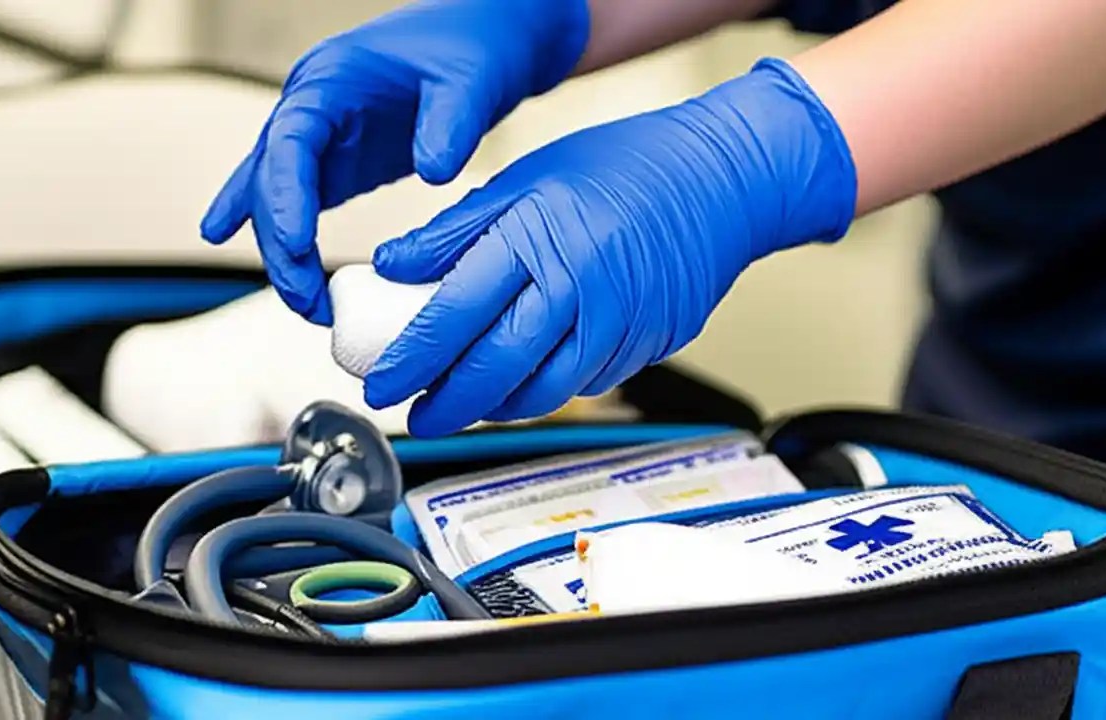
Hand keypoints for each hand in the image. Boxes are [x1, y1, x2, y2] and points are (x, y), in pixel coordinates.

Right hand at [199, 0, 589, 323]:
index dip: (285, 194)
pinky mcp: (338, 161)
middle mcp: (312, 105)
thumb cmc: (477, 48)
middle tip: (310, 301)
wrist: (489, 39)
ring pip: (276, 197)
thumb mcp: (472, 81)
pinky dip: (274, 230)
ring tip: (309, 308)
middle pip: (270, 178)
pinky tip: (225, 244)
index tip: (296, 244)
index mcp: (332, 79)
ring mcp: (321, 135)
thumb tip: (435, 173)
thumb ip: (452, 123)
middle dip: (281, 244)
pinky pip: (296, 200)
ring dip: (284, 254)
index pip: (291, 139)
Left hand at [364, 58, 857, 435]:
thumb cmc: (627, 168)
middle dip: (447, 404)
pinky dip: (544, 391)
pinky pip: (584, 383)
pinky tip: (521, 383)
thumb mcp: (526, 179)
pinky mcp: (646, 346)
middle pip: (495, 369)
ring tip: (463, 405)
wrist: (723, 180)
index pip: (455, 317)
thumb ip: (456, 230)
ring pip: (542, 391)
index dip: (412, 360)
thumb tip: (392, 264)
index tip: (382, 384)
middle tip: (417, 414)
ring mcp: (618, 325)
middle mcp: (578, 290)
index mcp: (536, 241)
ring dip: (494, 408)